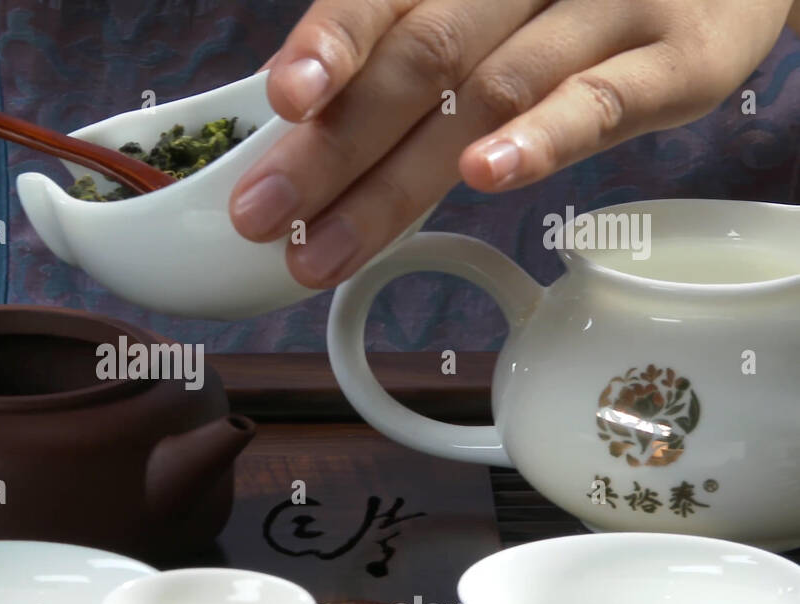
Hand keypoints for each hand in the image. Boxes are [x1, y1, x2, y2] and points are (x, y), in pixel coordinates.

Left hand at [233, 0, 795, 287]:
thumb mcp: (485, 4)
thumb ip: (405, 51)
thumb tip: (302, 127)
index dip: (328, 45)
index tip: (283, 101)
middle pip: (420, 57)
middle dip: (331, 148)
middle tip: (263, 218)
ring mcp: (604, 11)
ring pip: (489, 92)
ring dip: (400, 180)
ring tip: (332, 245)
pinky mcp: (676, 59)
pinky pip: (603, 99)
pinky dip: (541, 138)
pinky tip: (486, 176)